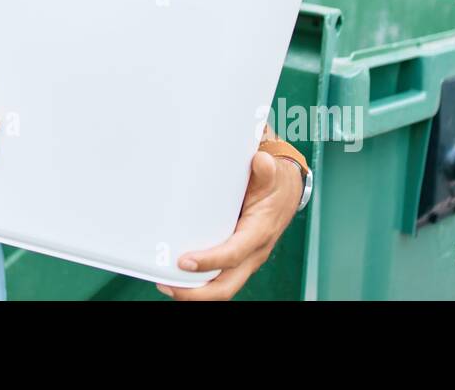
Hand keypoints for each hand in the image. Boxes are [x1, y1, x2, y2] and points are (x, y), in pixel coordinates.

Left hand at [155, 150, 302, 300]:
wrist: (288, 191)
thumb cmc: (276, 184)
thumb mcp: (273, 174)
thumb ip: (265, 169)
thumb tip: (260, 161)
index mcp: (259, 232)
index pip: (233, 254)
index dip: (209, 261)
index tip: (184, 261)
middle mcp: (253, 252)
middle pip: (226, 285)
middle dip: (196, 292)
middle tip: (167, 285)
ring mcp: (245, 258)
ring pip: (222, 286)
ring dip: (194, 291)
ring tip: (166, 284)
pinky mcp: (237, 258)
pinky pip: (220, 278)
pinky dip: (200, 282)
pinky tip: (179, 276)